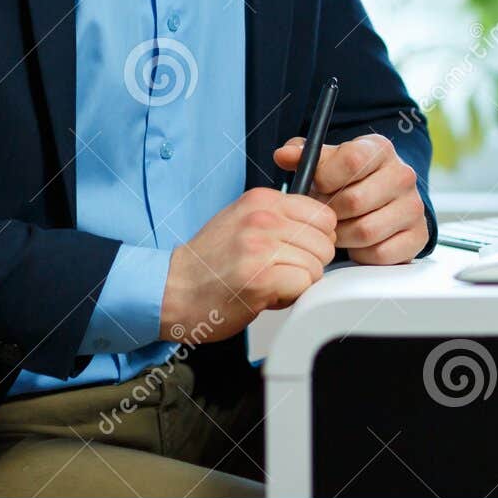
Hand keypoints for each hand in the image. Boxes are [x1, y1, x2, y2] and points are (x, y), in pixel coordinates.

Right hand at [160, 187, 335, 342]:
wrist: (172, 289)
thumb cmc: (206, 262)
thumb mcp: (241, 221)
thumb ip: (278, 218)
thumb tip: (320, 228)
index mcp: (261, 200)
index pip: (322, 214)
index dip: (317, 238)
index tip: (300, 250)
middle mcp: (262, 218)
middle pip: (325, 242)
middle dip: (310, 262)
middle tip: (283, 270)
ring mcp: (261, 246)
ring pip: (316, 265)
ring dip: (299, 282)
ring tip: (271, 282)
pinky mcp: (261, 277)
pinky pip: (304, 286)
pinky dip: (290, 297)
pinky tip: (267, 295)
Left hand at [273, 133, 428, 265]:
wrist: (386, 198)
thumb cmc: (351, 179)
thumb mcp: (329, 161)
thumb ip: (304, 156)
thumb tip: (283, 155)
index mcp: (380, 149)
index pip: (352, 160)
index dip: (325, 178)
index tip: (318, 186)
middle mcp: (402, 175)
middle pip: (355, 201)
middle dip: (330, 212)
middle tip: (322, 215)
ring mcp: (413, 207)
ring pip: (366, 231)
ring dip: (342, 236)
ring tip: (335, 229)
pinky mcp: (417, 236)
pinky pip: (380, 254)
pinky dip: (360, 253)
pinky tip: (356, 243)